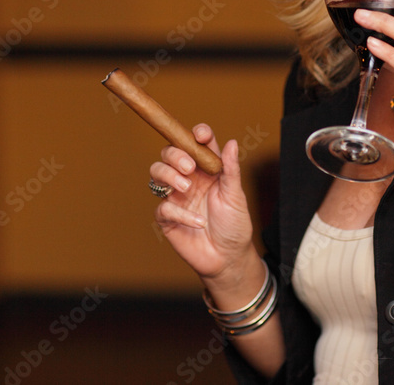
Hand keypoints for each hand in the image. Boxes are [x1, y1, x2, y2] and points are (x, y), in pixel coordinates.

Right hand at [150, 124, 254, 279]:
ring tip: (187, 188)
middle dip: (175, 155)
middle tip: (189, 168)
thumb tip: (233, 143)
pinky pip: (163, 208)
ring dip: (169, 176)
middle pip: (169, 154)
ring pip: (157, 173)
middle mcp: (188, 179)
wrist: (228, 258)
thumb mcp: (236, 196)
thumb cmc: (234, 225)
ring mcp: (176, 197)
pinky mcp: (167, 218)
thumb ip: (231, 170)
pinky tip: (198, 222)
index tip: (200, 135)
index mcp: (206, 169)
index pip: (196, 144)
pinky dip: (180, 213)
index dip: (196, 134)